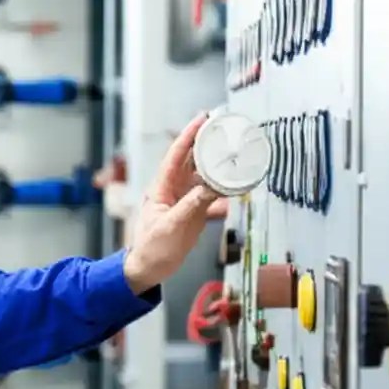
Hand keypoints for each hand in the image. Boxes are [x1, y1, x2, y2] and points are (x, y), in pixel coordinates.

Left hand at [123, 112, 224, 293]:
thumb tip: (212, 187)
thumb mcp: (172, 226)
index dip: (188, 136)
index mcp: (162, 187)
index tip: (202, 119)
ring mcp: (184, 199)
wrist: (150, 269)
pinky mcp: (194, 211)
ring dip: (217, 164)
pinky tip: (237, 184)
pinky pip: (211, 195)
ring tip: (234, 150)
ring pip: (203, 175)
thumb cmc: (152, 248)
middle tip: (223, 126)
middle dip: (205, 142)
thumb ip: (192, 206)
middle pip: (191, 160)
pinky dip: (224, 189)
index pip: (176, 155)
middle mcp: (173, 189)